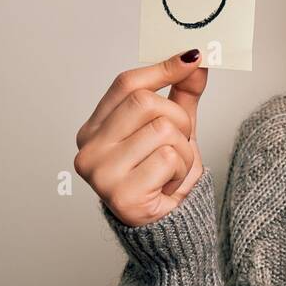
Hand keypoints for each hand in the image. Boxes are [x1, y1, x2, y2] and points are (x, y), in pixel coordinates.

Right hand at [74, 49, 208, 227]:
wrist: (165, 228)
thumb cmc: (164, 175)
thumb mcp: (175, 129)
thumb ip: (183, 95)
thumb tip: (195, 59)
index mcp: (95, 128)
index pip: (126, 84)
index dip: (162, 68)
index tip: (192, 58)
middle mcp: (89, 148)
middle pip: (146, 103)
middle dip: (179, 118)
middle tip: (182, 140)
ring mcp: (101, 173)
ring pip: (162, 131)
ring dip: (184, 150)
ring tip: (173, 169)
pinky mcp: (121, 194)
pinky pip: (169, 159)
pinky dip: (182, 171)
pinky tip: (169, 186)